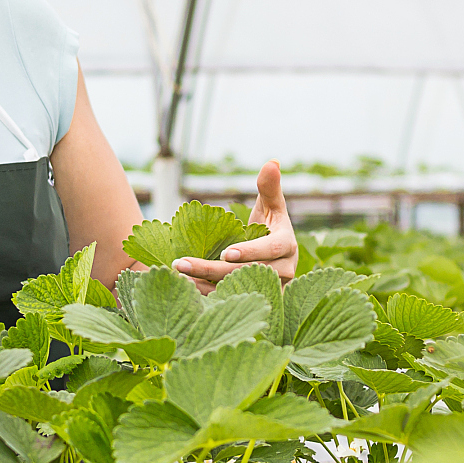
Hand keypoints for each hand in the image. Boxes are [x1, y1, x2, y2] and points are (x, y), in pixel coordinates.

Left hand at [174, 162, 299, 294]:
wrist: (275, 259)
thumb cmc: (270, 227)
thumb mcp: (272, 207)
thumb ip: (269, 187)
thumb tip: (271, 162)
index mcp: (287, 247)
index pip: (270, 251)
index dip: (250, 252)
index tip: (226, 253)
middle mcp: (283, 272)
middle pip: (245, 274)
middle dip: (211, 270)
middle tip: (181, 263)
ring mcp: (269, 290)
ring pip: (234, 290)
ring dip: (203, 285)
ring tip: (176, 275)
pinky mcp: (254, 299)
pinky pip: (229, 300)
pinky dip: (206, 296)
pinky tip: (184, 287)